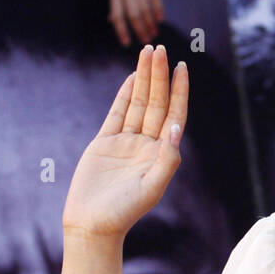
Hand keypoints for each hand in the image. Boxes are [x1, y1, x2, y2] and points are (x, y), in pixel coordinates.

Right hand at [62, 44, 187, 238]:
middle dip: (159, 75)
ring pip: (137, 103)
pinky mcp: (104, 143)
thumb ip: (167, 158)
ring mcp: (125, 142)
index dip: (179, 91)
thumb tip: (175, 127)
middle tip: (160, 48)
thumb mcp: (152, 187)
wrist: (92, 225)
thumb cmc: (123, 212)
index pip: (174, 114)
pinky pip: (117, 113)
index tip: (182, 67)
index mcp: (161, 153)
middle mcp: (146, 145)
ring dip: (143, 78)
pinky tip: (132, 77)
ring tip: (148, 52)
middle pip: (155, 103)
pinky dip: (124, 94)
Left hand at [109, 0, 162, 45]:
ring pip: (145, 9)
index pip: (117, 16)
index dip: (122, 31)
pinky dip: (158, 10)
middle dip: (140, 31)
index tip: (127, 43)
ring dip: (150, 24)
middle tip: (145, 42)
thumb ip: (115, 1)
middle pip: (133, 16)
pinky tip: (160, 20)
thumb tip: (112, 20)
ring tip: (154, 33)